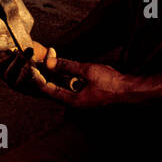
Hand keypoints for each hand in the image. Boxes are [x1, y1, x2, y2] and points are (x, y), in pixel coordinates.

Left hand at [26, 46, 143, 107]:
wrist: (129, 90)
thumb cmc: (111, 83)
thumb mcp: (87, 70)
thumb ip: (67, 66)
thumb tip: (50, 62)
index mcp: (73, 101)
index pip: (49, 91)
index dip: (39, 79)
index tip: (32, 68)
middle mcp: (75, 102)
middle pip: (53, 88)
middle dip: (46, 75)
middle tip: (39, 62)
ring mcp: (81, 98)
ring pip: (62, 86)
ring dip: (55, 73)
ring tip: (49, 60)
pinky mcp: (86, 93)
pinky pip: (71, 84)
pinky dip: (65, 75)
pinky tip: (64, 65)